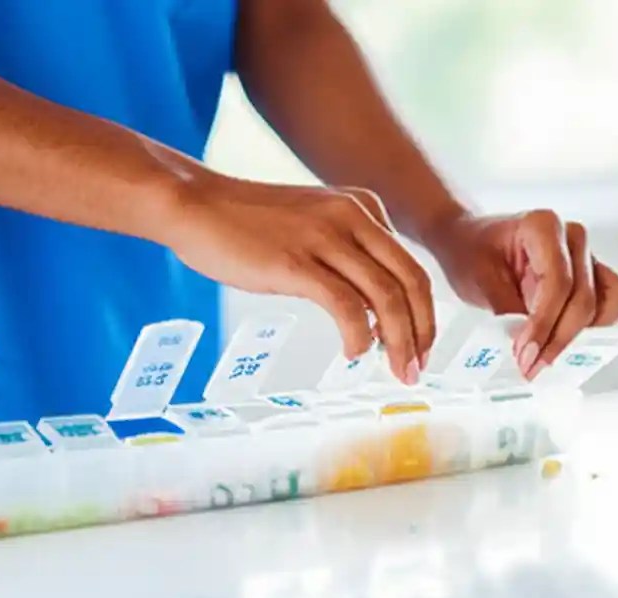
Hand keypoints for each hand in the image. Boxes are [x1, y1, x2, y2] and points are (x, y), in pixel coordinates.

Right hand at [160, 176, 434, 383]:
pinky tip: (353, 353)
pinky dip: (359, 336)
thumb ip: (344, 253)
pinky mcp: (296, 262)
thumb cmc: (244, 223)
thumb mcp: (310, 225)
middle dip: (421, 333)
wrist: (195, 206)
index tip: (417, 348)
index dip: (423, 313)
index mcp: (362, 207)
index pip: (411, 266)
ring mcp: (325, 238)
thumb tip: (369, 307)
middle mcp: (353, 217)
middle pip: (411, 282)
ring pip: (386, 297)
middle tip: (416, 369)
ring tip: (395, 370)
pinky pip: (346, 307)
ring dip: (399, 342)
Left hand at [428, 209, 617, 378]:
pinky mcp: (590, 275)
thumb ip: (506, 309)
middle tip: (531, 367)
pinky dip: (588, 329)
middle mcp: (573, 237)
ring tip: (543, 357)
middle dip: (558, 338)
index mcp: (544, 226)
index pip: (558, 282)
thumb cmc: (470, 253)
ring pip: (606, 303)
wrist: (467, 241)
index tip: (526, 354)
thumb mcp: (477, 280)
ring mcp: (585, 256)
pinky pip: (607, 305)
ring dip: (579, 336)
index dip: (545, 323)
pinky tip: (556, 342)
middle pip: (584, 298)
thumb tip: (530, 346)